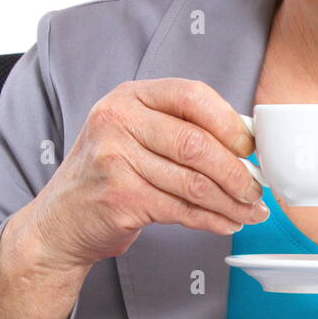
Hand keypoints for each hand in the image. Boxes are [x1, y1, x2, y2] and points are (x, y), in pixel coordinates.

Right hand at [13, 78, 268, 275]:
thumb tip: (245, 141)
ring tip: (250, 210)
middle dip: (236, 171)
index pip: (192, 96)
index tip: (251, 146)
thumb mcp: (135, 135)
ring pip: (193, 182)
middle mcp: (117, 121)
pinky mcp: (120, 198)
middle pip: (196, 143)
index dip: (229, 122)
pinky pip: (182, 210)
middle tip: (256, 187)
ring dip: (231, 201)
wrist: (60, 221)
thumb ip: (180, 129)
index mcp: (129, 97)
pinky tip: (226, 223)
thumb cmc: (108, 175)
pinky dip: (212, 220)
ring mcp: (114, 160)